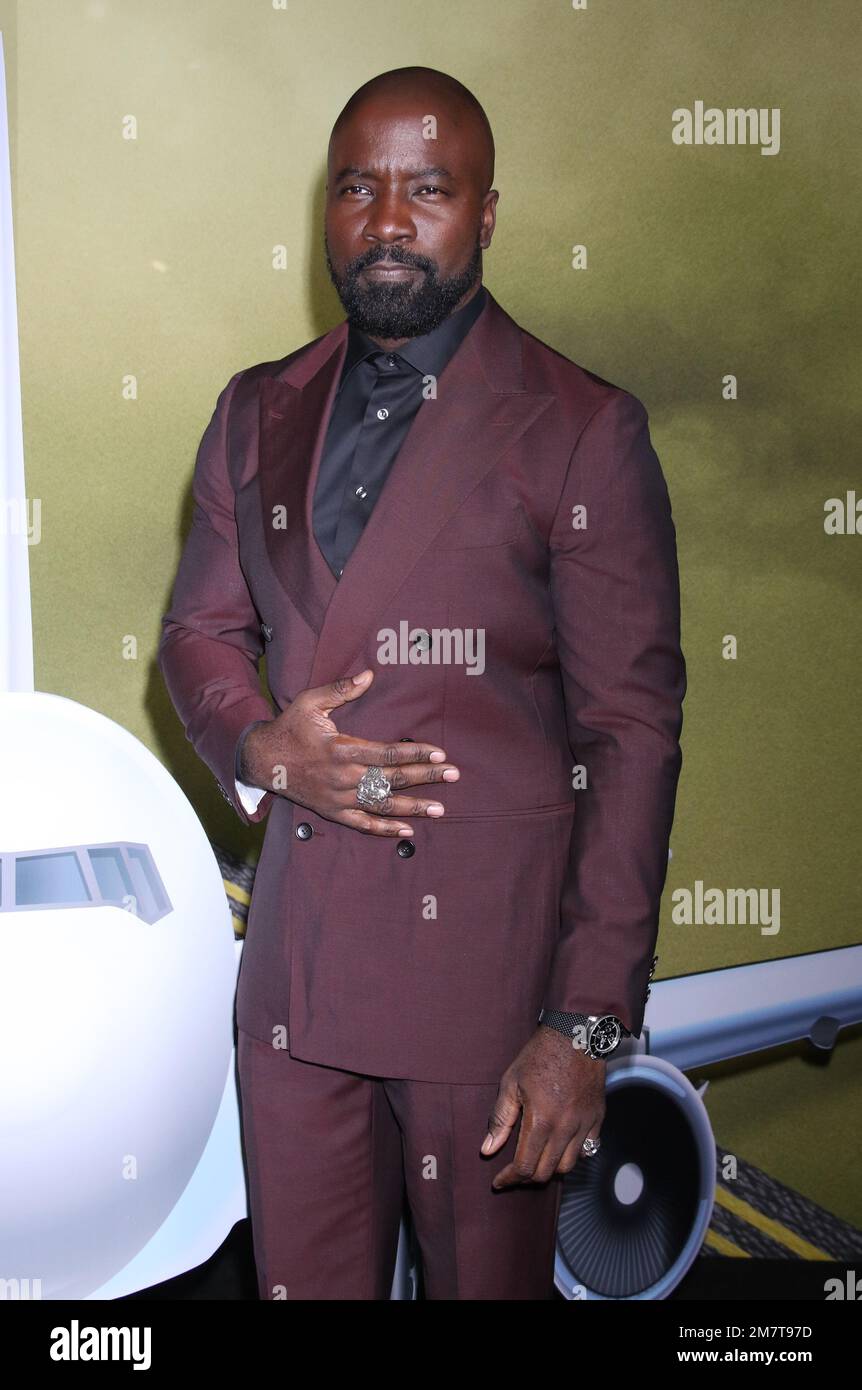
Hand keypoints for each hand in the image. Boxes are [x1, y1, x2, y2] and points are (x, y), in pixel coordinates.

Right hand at [239, 668, 458, 835]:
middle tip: (454, 775)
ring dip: (414, 807)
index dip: (416, 754)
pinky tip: (408, 830)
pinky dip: (385, 829)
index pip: (388, 754)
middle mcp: (343, 777)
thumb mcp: (311, 702)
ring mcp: (338, 798)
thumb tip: (368, 674)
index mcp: (342, 749)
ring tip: (440, 809)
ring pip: (383, 804)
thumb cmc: (290, 728)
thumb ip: (341, 689)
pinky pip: (362, 824)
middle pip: (392, 779)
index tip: (440, 754)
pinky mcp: (332, 812)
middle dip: (426, 777)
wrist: (262, 761)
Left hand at [481, 1026, 605, 1188]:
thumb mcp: (511, 1082)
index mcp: (541, 1121)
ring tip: (536, 1159)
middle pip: (547, 1172)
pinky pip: (587, 1150)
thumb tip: (488, 1150)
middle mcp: (565, 1128)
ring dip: (550, 1168)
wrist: (576, 1035)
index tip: (499, 1181)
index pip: (525, 1167)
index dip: (510, 1179)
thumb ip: (500, 1119)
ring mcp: (584, 1125)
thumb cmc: (540, 1055)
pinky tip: (559, 1146)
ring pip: (568, 1166)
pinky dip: (572, 1155)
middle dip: (527, 1178)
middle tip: (514, 1171)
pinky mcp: (597, 1119)